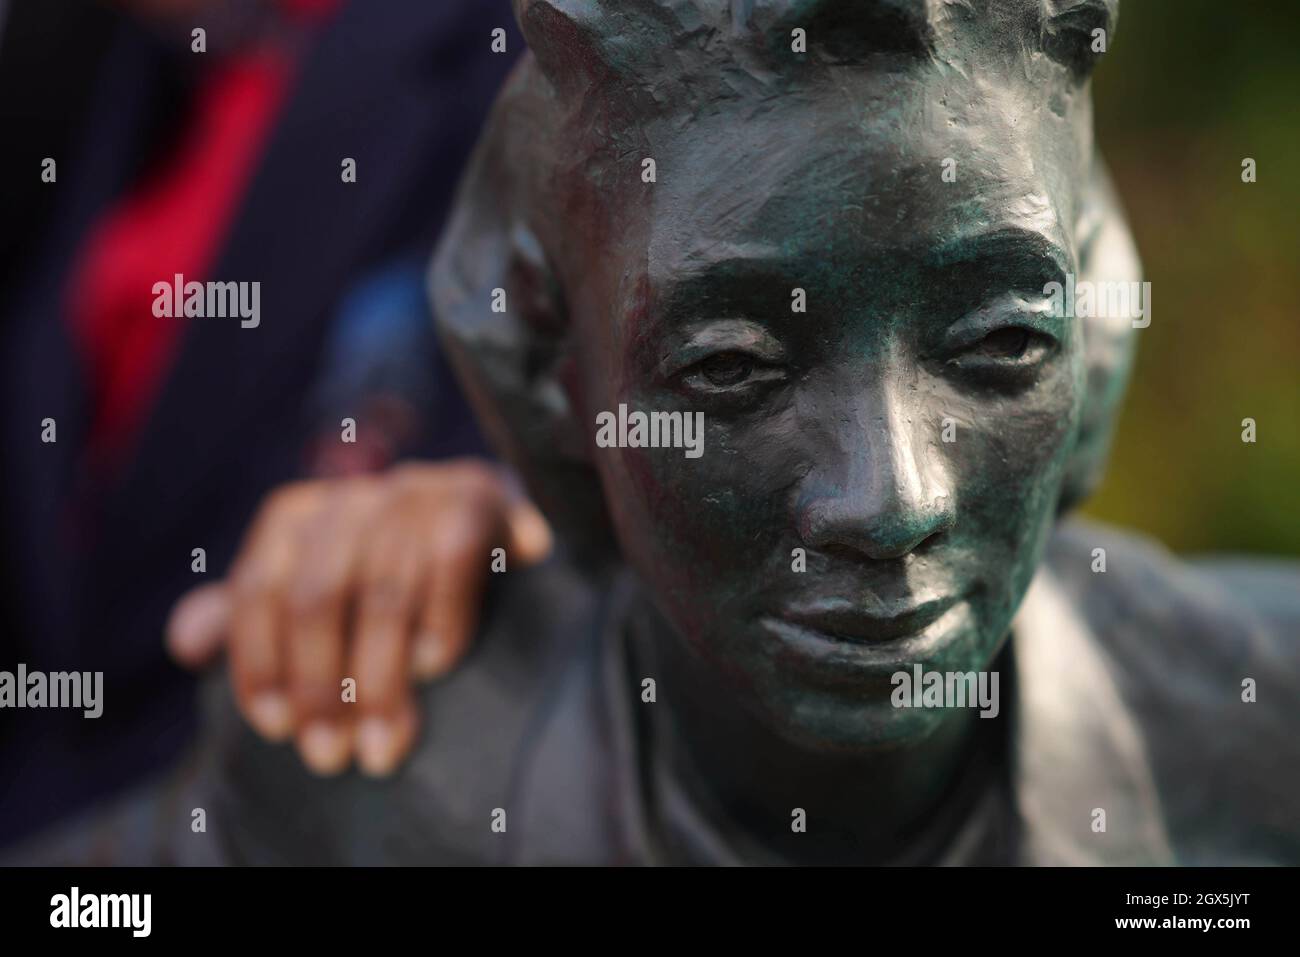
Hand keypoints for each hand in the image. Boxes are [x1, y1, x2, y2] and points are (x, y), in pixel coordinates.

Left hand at [164, 460, 551, 776]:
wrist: (483, 513)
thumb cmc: (385, 566)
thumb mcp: (316, 586)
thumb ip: (256, 614)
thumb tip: (185, 643)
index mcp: (297, 517)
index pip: (258, 591)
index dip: (260, 663)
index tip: (275, 730)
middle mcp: (351, 497)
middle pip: (318, 598)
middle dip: (320, 688)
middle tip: (329, 757)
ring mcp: (415, 493)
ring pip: (384, 597)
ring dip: (382, 684)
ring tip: (383, 748)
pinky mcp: (474, 497)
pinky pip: (449, 566)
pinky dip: (441, 623)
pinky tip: (435, 667)